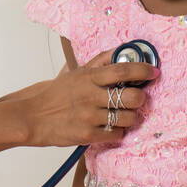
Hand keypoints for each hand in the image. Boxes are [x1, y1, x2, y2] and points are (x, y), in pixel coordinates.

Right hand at [21, 50, 157, 148]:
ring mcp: (90, 117)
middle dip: (141, 99)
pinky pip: (117, 134)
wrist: (32, 117)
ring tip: (125, 115)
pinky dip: (119, 132)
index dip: (143, 71)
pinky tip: (113, 127)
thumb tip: (119, 50)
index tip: (153, 72)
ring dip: (131, 117)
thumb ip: (98, 62)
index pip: (123, 71)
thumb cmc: (54, 94)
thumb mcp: (75, 73)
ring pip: (128, 118)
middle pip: (132, 97)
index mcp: (89, 78)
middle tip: (139, 100)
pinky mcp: (87, 135)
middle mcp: (91, 96)